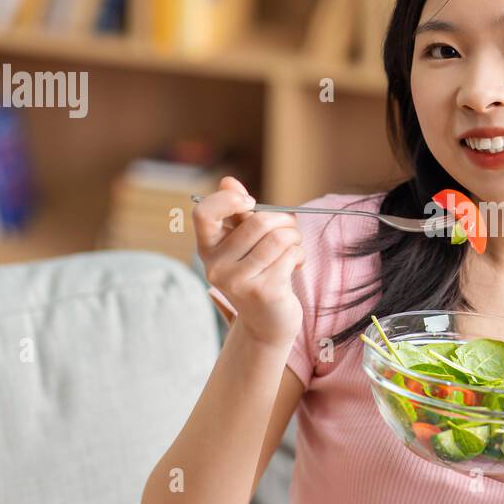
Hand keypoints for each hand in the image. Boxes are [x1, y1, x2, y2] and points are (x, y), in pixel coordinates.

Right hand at [193, 176, 305, 348]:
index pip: (204, 213)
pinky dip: (299, 254)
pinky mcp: (263, 292)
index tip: (250, 204)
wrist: (268, 323)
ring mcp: (238, 281)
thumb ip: (236, 213)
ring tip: (293, 247)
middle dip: (282, 220)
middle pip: (257, 221)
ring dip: (294, 237)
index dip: (229, 200)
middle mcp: (216, 266)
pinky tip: (296, 265)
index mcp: (207, 249)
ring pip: (278, 237)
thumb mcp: (244, 244)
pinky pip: (290, 254)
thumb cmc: (258, 274)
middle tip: (289, 230)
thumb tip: (228, 180)